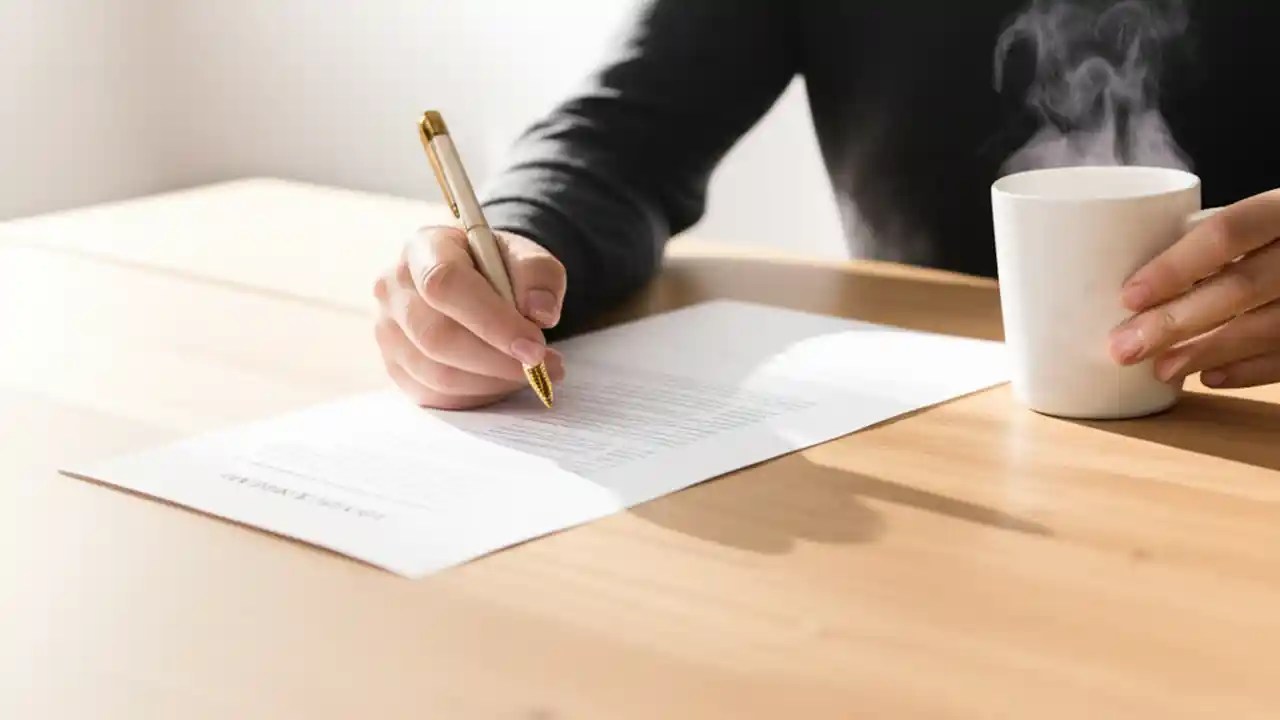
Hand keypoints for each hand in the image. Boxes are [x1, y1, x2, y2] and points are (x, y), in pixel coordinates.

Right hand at [373, 226, 566, 408]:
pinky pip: (436, 395)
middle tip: (543, 366)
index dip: (491, 320)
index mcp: (424, 248)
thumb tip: (540, 312)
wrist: (475, 283)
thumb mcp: (526, 256)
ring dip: (493, 381)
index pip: (445, 283)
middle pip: (437, 336)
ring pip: (437, 374)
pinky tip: (503, 380)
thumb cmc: (498, 269)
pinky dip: (478, 395)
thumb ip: (539, 275)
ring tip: (531, 373)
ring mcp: (388, 331)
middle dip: (497, 360)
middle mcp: (393, 289)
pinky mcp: (395, 367)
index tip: (534, 346)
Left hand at [1109, 189, 1279, 388]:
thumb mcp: (1259, 217)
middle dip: (1175, 322)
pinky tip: (1210, 377)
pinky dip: (1250, 370)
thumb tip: (1129, 287)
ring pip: (1268, 327)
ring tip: (1160, 368)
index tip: (1128, 297)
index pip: (1228, 232)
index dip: (1175, 266)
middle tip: (1124, 347)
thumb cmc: (1275, 233)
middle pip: (1241, 287)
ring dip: (1206, 352)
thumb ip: (1215, 238)